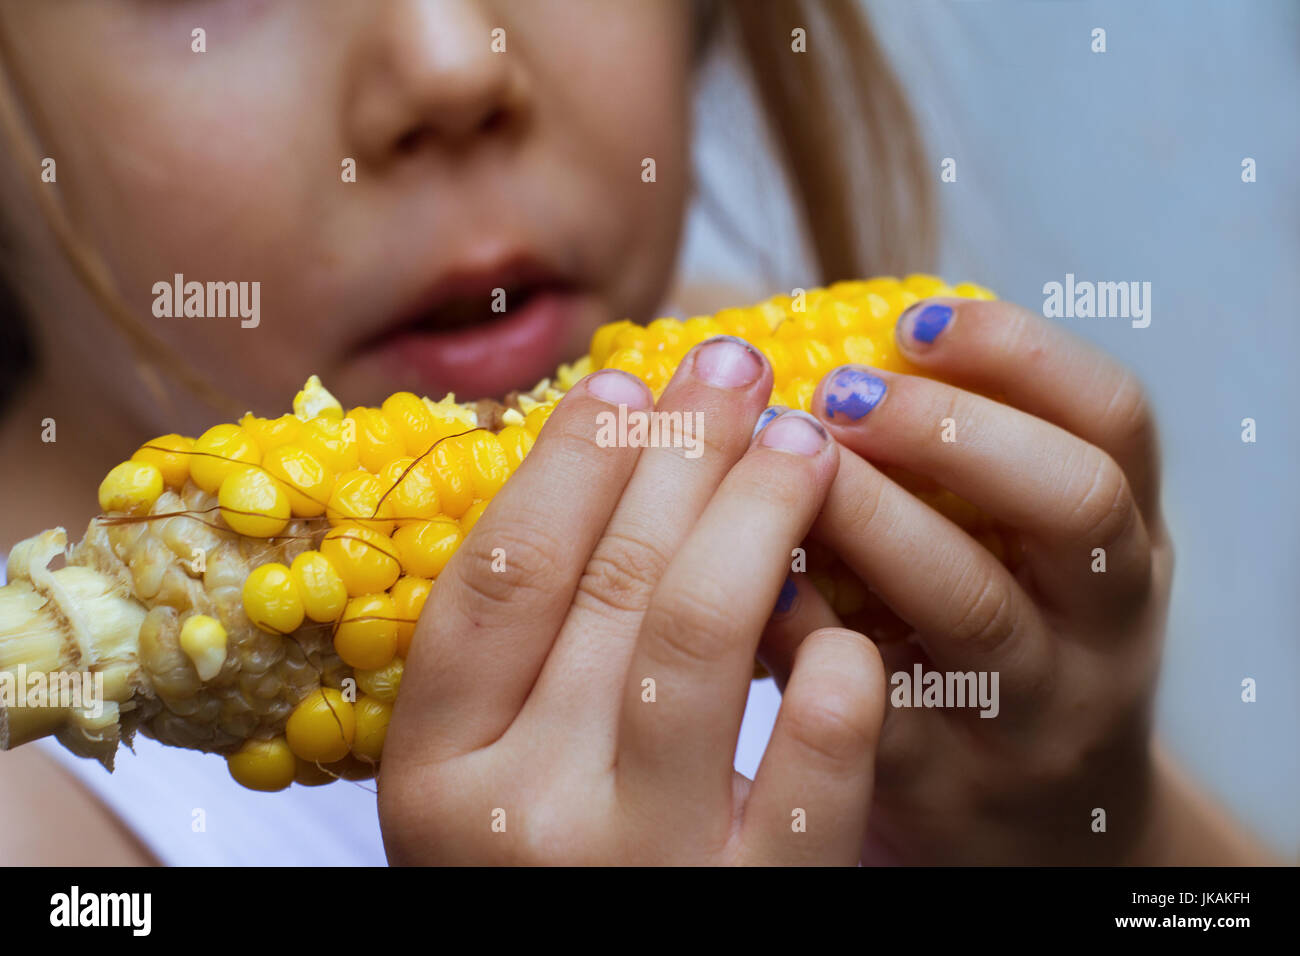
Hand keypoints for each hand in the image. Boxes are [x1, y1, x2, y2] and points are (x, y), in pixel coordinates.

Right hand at [379, 337, 885, 864]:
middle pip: (605, 582)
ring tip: (801, 441)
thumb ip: (520, 664)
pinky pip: (808, 767)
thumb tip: (596, 468)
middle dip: (679, 450)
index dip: (564, 462)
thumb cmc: (544, 881)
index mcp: (431, 775)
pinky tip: (849, 623)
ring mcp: (640, 865)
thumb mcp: (489, 784)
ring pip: (698, 638)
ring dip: (757, 516)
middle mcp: (518, 819)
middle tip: (732, 368)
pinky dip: (836, 676)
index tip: (620, 381)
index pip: (501, 576)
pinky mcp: (755, 907)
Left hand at [761, 297, 1173, 863]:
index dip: (1020, 352)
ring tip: (786, 463)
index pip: (1114, 421)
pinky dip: (805, 630)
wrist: (1033, 826)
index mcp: (1120, 540)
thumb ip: (961, 467)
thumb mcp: (1024, 561)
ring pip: (972, 605)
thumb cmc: (998, 645)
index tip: (912, 317)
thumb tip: (824, 343)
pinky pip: (874, 700)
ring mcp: (1031, 709)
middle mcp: (1099, 622)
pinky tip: (748, 581)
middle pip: (1072, 502)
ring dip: (872, 519)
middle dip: (952, 428)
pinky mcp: (946, 782)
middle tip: (839, 394)